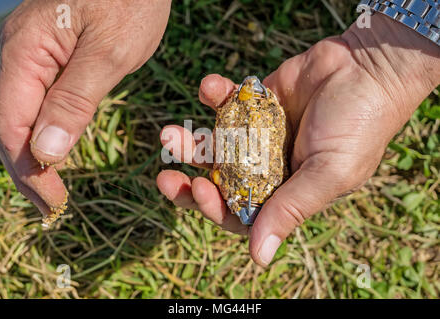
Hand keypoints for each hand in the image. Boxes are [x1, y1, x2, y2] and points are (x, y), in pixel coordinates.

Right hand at [0, 0, 170, 217]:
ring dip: (31, 155)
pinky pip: (35, 100)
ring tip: (48, 188)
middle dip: (27, 169)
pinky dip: (41, 131)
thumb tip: (45, 151)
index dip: (29, 170)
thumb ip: (74, 99)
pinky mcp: (48, 56)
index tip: (51, 203)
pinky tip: (51, 150)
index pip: (11, 126)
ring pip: (18, 114)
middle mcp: (16, 54)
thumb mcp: (109, 52)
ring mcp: (29, 54)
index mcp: (25, 53)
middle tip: (50, 206)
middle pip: (6, 124)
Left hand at [157, 14, 438, 265]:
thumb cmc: (358, 125)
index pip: (239, 212)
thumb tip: (259, 258)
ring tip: (168, 135)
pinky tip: (208, 87)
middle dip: (187, 182)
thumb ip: (291, 210)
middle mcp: (267, 166)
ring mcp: (257, 133)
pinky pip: (224, 101)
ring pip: (213, 145)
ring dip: (188, 142)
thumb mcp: (328, 174)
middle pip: (218, 182)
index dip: (213, 208)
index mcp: (284, 191)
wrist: (369, 67)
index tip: (197, 189)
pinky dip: (212, 94)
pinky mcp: (253, 101)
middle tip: (163, 176)